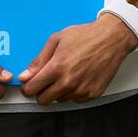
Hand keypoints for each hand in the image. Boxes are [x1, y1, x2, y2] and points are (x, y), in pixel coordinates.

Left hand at [18, 12, 137, 104]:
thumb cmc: (86, 36)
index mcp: (56, 68)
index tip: (30, 84)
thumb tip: (25, 76)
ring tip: (68, 73)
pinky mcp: (92, 94)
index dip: (27, 87)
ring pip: (60, 100)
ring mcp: (81, 90)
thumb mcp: (56, 40)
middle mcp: (68, 82)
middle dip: (41, 91)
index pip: (31, 90)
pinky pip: (75, 100)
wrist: (112, 38)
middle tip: (48, 80)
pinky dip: (74, 91)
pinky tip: (79, 77)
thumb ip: (38, 60)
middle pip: (43, 100)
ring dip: (59, 91)